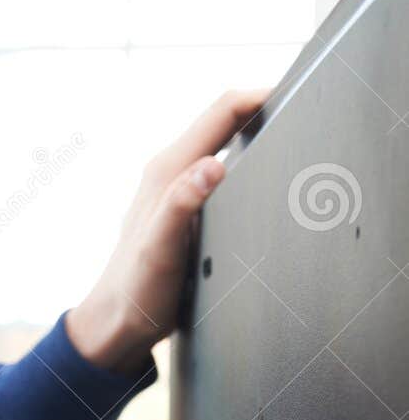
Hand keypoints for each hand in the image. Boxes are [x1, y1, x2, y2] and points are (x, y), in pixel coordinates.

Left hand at [64, 88, 267, 376]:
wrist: (118, 323)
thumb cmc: (137, 291)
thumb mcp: (161, 249)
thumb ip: (182, 204)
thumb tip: (213, 165)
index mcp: (169, 170)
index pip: (223, 111)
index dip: (260, 96)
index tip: (295, 96)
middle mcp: (171, 171)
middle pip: (225, 121)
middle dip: (263, 110)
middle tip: (301, 116)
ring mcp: (177, 188)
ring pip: (223, 144)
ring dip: (254, 133)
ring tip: (290, 137)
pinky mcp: (183, 208)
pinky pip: (219, 171)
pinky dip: (244, 162)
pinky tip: (261, 179)